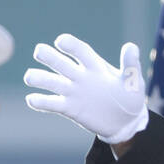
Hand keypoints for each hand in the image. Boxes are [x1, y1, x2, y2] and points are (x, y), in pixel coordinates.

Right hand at [24, 34, 149, 144]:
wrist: (126, 122)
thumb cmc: (130, 98)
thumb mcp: (134, 82)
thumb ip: (131, 66)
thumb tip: (131, 47)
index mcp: (95, 67)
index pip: (81, 52)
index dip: (71, 45)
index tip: (61, 41)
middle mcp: (81, 77)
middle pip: (62, 63)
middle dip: (49, 56)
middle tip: (39, 51)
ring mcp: (73, 92)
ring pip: (52, 82)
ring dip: (40, 78)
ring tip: (30, 77)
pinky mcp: (70, 109)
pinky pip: (52, 104)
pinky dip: (41, 102)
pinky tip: (32, 99)